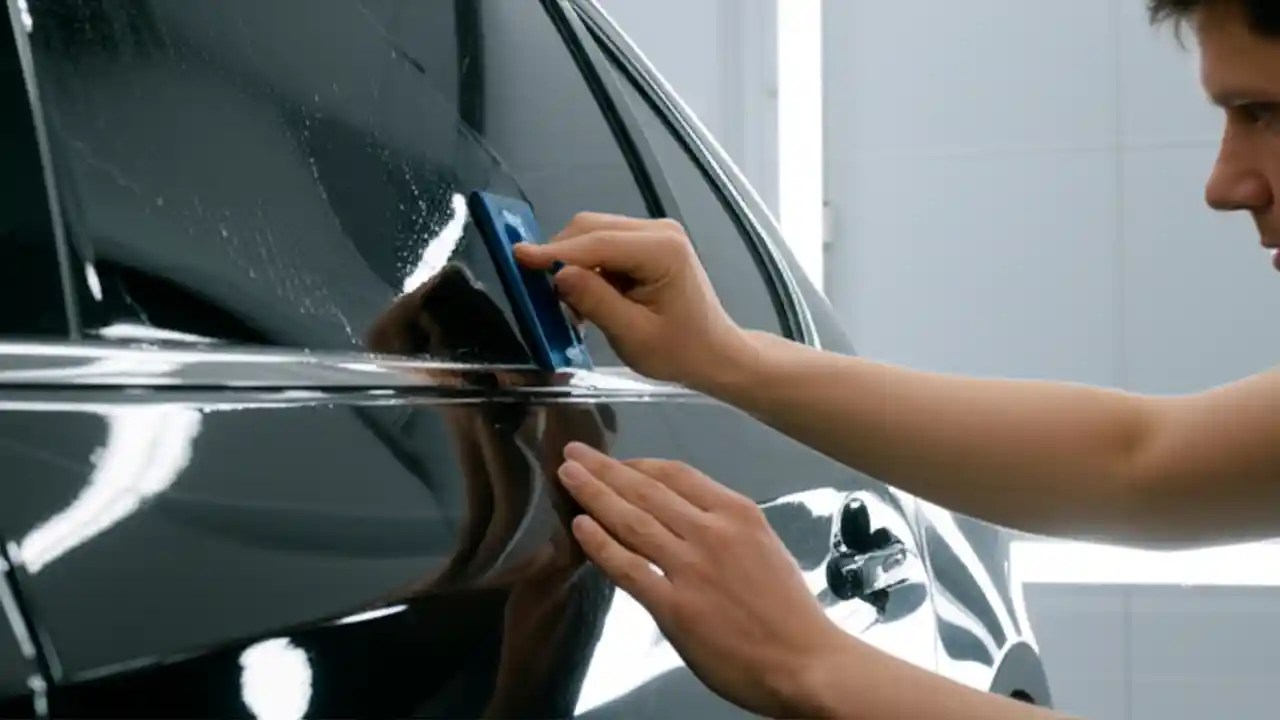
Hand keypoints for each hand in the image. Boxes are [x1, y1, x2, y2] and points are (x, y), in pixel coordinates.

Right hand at [514, 212, 754, 385]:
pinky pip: (603, 245)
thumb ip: (596, 302)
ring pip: (593, 234)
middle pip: (591, 228)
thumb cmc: (681, 351)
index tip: (517, 257)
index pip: (597, 243)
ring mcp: (654, 233)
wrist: (714, 353)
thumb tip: (558, 276)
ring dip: (574, 264)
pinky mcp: (646, 243)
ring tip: (574, 307)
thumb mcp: (634, 336)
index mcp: (662, 250)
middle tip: (548, 299)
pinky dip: (588, 267)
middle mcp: (658, 230)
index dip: (555, 251)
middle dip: (562, 257)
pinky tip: (590, 298)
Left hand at [554, 442, 852, 718]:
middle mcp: (711, 531)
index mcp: (737, 513)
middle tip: (574, 454)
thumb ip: (725, 528)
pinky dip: (600, 544)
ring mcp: (691, 568)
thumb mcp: (766, 547)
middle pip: (645, 490)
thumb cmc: (790, 612)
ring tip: (568, 477)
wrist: (806, 662)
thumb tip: (686, 517)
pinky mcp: (674, 606)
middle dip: (604, 469)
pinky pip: (628, 568)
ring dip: (594, 494)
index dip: (637, 464)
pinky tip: (580, 527)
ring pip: (631, 520)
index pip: (676, 474)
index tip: (614, 461)